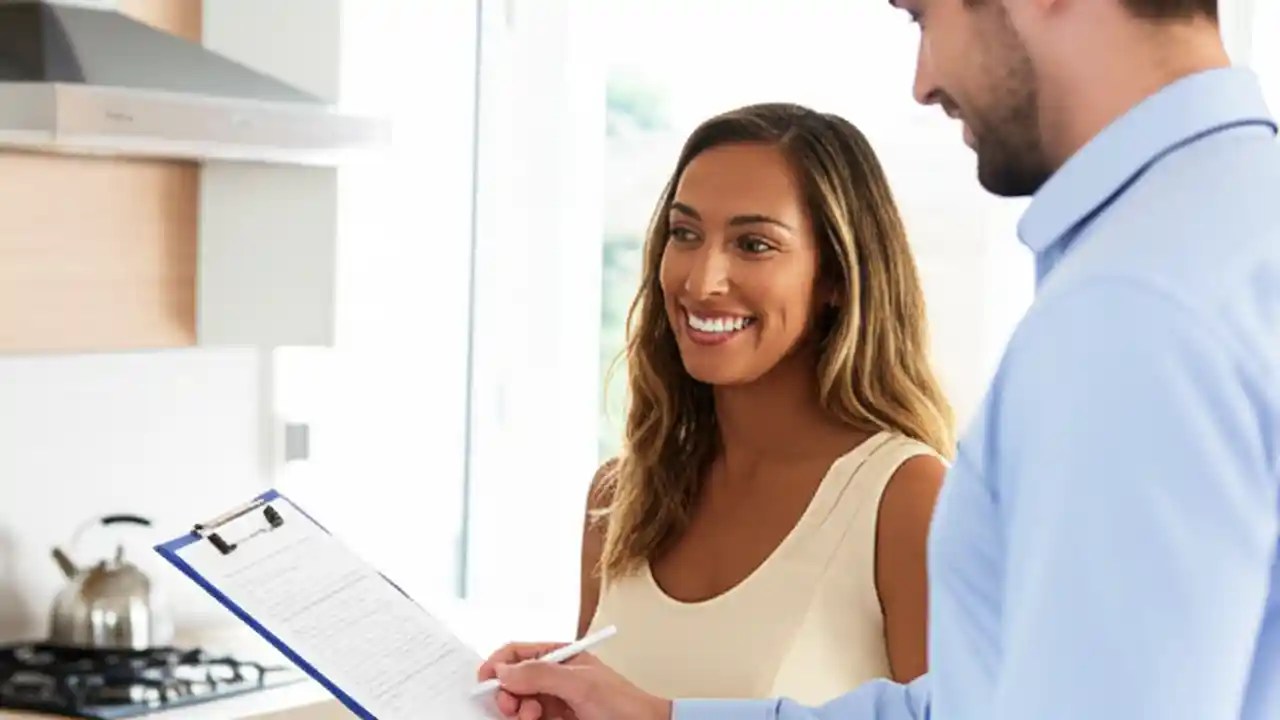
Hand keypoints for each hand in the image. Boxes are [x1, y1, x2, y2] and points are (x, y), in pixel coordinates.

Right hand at [477, 641, 672, 719]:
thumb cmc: (624, 704)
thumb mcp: (581, 684)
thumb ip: (542, 674)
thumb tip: (506, 671)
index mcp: (559, 656)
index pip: (517, 652)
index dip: (497, 664)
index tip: (485, 681)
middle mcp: (553, 677)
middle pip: (511, 681)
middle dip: (507, 693)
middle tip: (513, 706)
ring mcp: (553, 701)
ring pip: (517, 705)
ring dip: (518, 711)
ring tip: (533, 717)